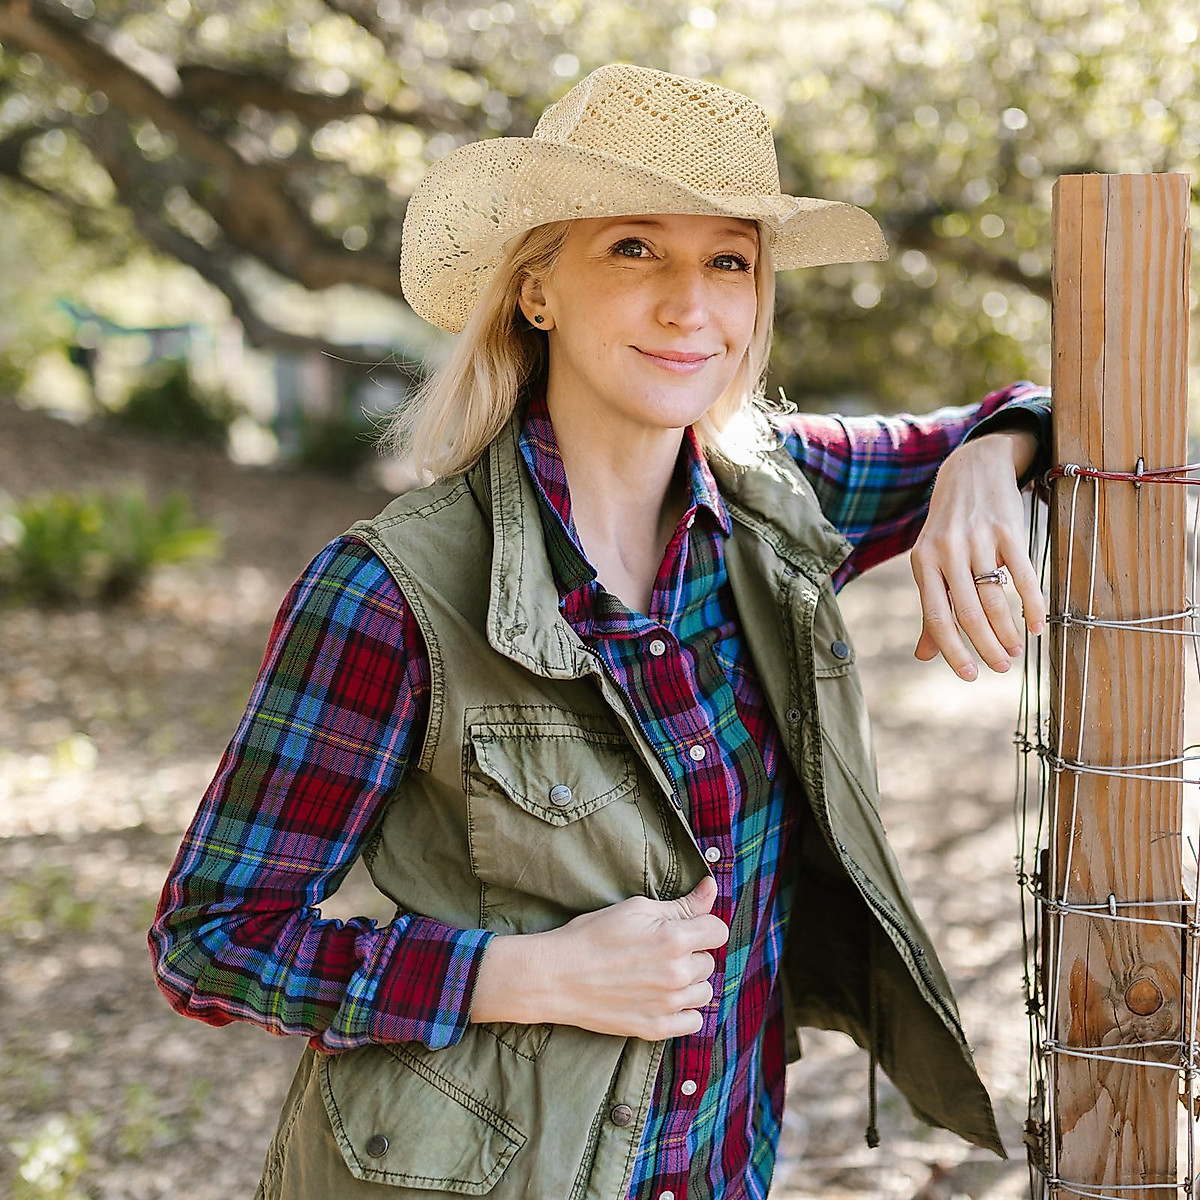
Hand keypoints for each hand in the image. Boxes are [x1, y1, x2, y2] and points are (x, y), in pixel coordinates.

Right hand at [470, 876, 727, 1039]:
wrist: (557, 976)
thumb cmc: (592, 936)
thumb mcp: (636, 909)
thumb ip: (681, 904)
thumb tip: (711, 887)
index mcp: (674, 938)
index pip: (718, 931)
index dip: (703, 925)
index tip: (687, 927)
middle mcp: (677, 973)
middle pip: (709, 961)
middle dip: (692, 953)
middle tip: (661, 950)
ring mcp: (668, 1004)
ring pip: (705, 991)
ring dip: (690, 982)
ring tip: (662, 974)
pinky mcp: (656, 1028)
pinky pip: (693, 1021)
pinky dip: (685, 1010)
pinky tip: (664, 998)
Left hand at [909, 430, 1045, 679]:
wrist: (972, 469)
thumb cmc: (949, 527)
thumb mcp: (931, 561)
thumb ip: (932, 606)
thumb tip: (924, 655)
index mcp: (922, 562)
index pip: (935, 616)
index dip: (952, 649)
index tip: (969, 676)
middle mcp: (947, 550)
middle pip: (968, 612)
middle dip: (986, 646)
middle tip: (1002, 668)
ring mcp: (978, 539)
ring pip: (995, 598)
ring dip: (1008, 631)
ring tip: (1016, 651)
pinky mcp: (1009, 529)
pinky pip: (1024, 576)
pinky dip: (1032, 606)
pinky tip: (1037, 626)